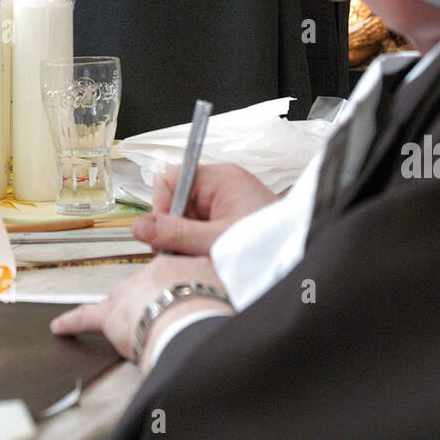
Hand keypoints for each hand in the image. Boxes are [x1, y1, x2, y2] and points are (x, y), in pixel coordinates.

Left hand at [50, 253, 230, 363]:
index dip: (180, 291)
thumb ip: (222, 282)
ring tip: (139, 325)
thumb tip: (233, 279)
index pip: (174, 275)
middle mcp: (149, 273)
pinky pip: (86, 318)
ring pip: (124, 302)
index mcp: (176, 264)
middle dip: (157, 303)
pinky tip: (60, 326)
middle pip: (148, 288)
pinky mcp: (111, 316)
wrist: (191, 318)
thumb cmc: (211, 306)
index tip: (187, 299)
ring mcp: (128, 293)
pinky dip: (73, 322)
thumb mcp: (225, 284)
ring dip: (130, 314)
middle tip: (172, 319)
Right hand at [132, 162, 276, 255]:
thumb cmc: (269, 245)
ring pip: (185, 218)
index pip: (171, 178)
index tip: (162, 234)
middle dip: (172, 229)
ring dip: (184, 241)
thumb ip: (176, 234)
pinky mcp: (229, 219)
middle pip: (175, 200)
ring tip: (198, 261)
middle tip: (179, 255)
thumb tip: (138, 226)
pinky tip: (206, 260)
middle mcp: (221, 185)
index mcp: (220, 178)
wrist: (301, 261)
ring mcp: (225, 203)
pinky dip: (197, 246)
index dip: (161, 205)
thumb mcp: (216, 242)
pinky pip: (199, 229)